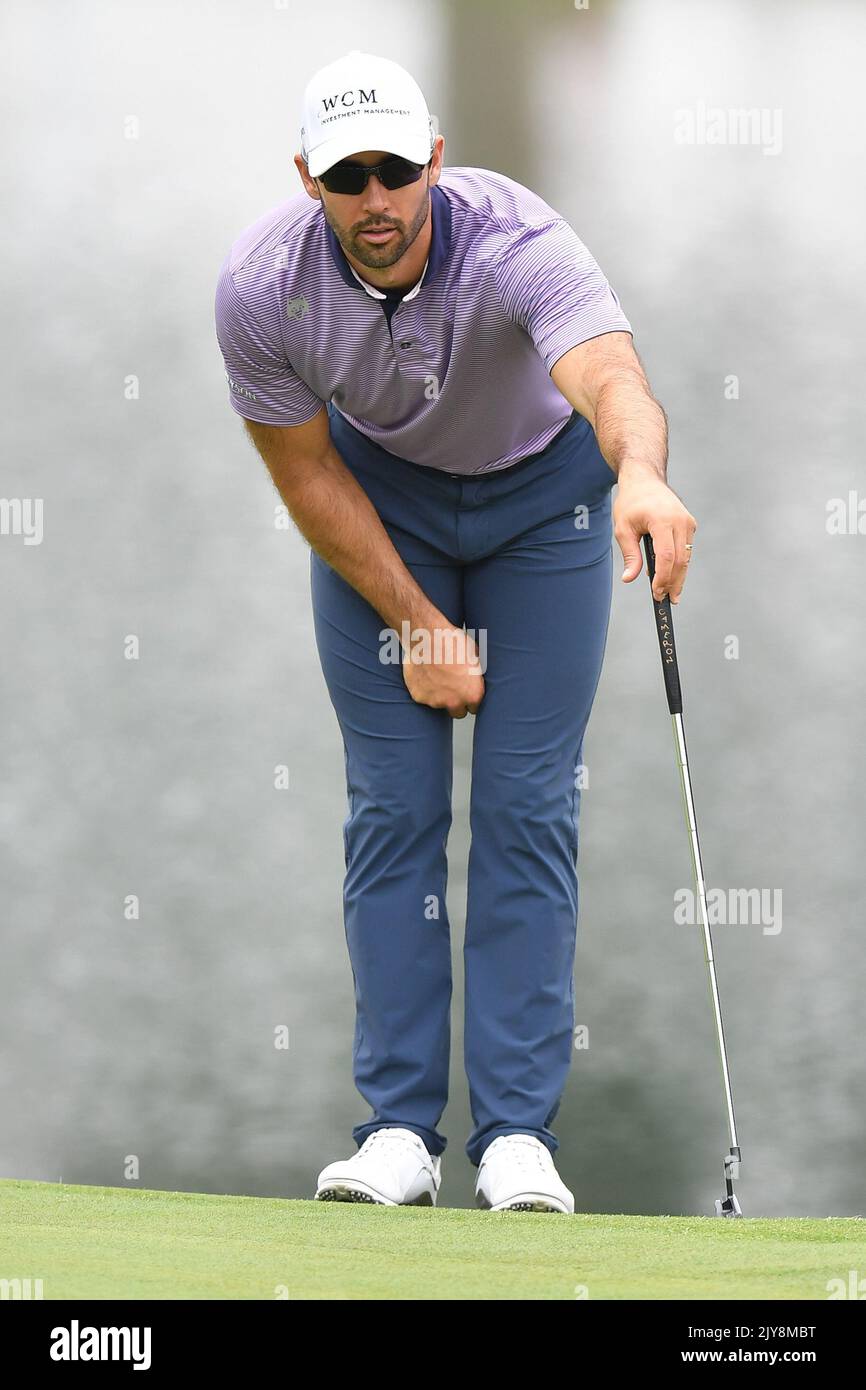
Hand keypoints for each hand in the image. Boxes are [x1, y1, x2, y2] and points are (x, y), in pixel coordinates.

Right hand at [401, 623, 484, 717]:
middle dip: (457, 703)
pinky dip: (424, 689)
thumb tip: (477, 673)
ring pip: (439, 704)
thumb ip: (476, 671)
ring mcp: (435, 701)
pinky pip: (423, 696)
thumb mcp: (474, 654)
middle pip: (458, 713)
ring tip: (437, 675)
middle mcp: (455, 702)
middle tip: (452, 687)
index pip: (475, 708)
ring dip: (439, 695)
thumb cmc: (452, 642)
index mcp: (473, 694)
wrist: (426, 637)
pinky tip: (425, 674)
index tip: (466, 692)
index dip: (471, 699)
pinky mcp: (419, 697)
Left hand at [614, 472, 696, 603]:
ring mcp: (687, 522)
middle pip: (680, 560)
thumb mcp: (623, 529)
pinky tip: (671, 576)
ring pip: (686, 556)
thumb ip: (630, 555)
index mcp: (662, 521)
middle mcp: (680, 521)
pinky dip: (680, 563)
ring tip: (671, 593)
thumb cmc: (630, 503)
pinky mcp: (690, 524)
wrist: (645, 479)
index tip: (656, 593)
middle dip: (674, 582)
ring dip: (679, 576)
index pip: (667, 556)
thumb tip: (629, 579)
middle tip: (666, 599)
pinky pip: (686, 548)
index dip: (662, 578)